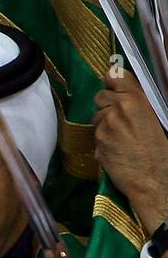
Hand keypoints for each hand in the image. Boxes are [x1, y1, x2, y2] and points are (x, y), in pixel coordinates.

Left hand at [93, 70, 167, 231]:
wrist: (156, 180)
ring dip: (104, 122)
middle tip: (120, 116)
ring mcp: (103, 128)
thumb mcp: (157, 119)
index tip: (114, 84)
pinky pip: (96, 135)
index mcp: (136, 102)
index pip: (114, 77)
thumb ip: (139, 104)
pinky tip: (118, 148)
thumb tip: (126, 93)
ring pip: (96, 116)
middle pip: (101, 96)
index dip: (113, 80)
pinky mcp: (97, 145)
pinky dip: (103, 139)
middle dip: (108, 103)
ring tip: (122, 135)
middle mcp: (116, 111)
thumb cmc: (162, 151)